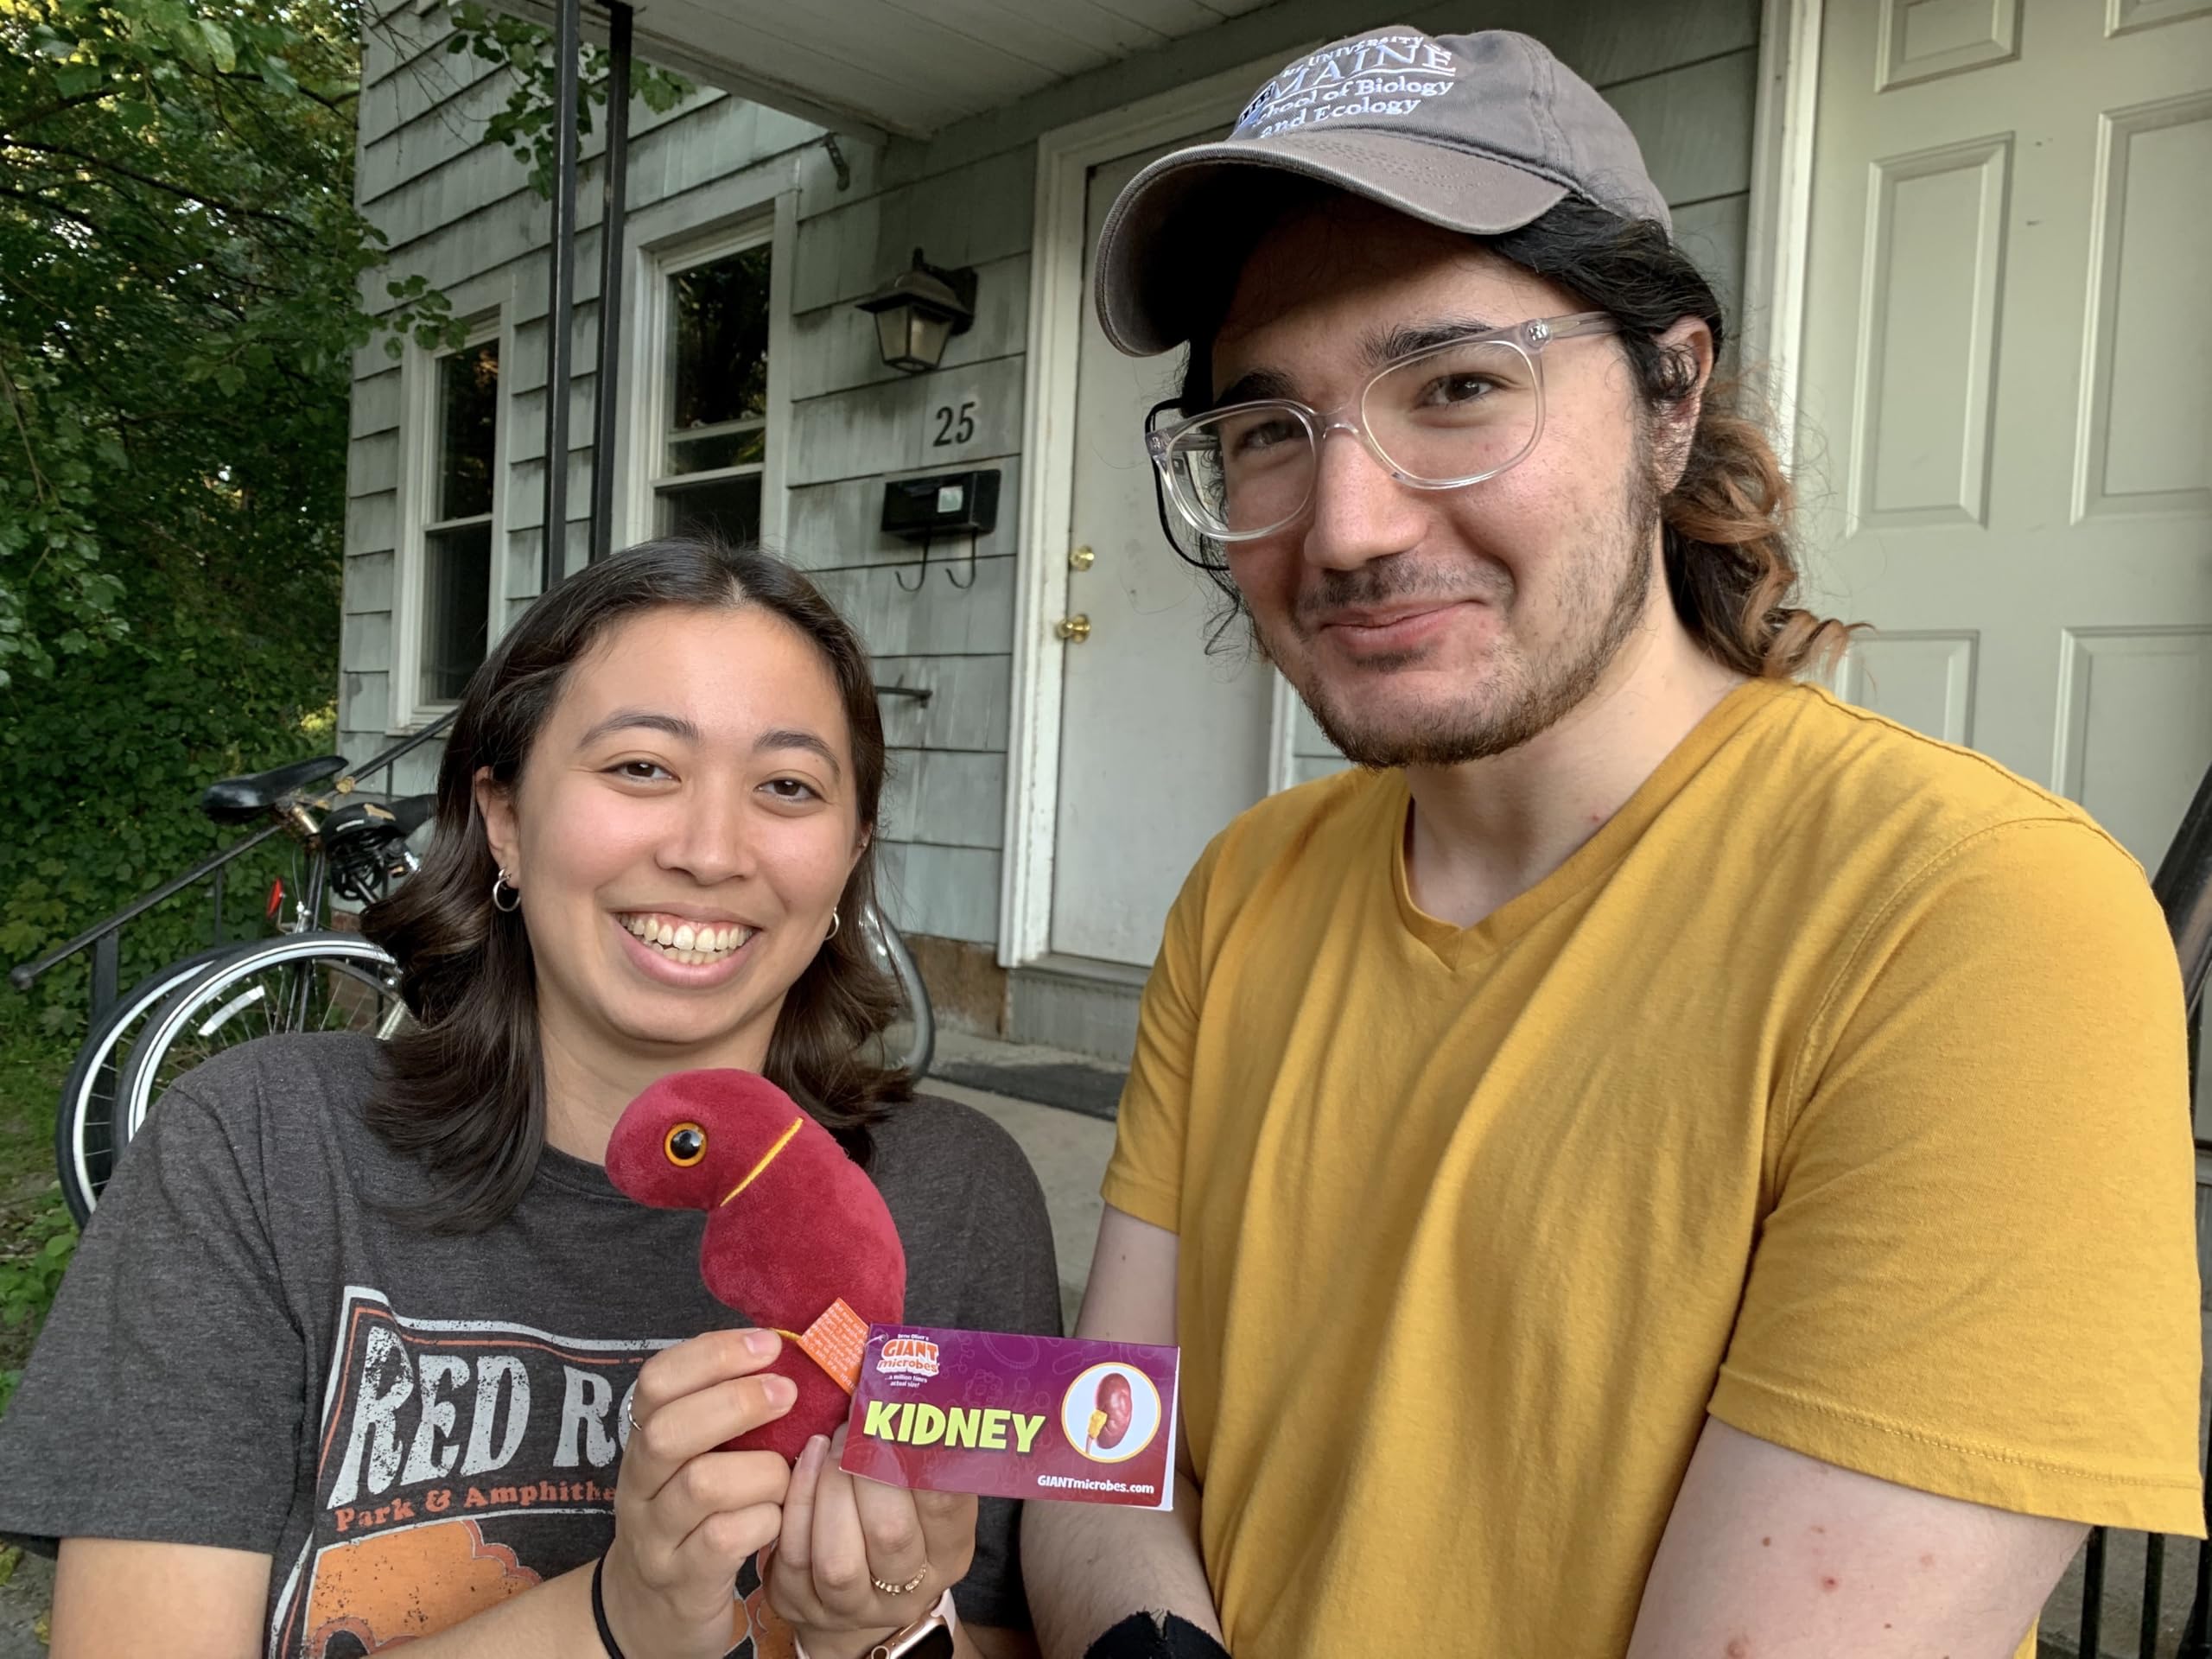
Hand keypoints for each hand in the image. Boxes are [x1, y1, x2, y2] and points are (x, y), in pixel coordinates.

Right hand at [600, 1328, 798, 1658]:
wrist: (652, 1614)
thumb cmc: (694, 1518)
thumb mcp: (698, 1460)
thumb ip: (729, 1414)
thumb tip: (795, 1356)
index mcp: (644, 1442)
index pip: (656, 1382)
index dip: (712, 1354)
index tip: (769, 1344)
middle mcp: (639, 1486)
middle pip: (668, 1431)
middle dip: (735, 1403)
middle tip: (787, 1394)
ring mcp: (656, 1537)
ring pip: (702, 1485)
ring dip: (762, 1470)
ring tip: (788, 1473)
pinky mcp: (683, 1581)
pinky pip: (725, 1539)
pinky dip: (765, 1520)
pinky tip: (778, 1519)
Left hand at [765, 1424, 978, 1658]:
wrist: (854, 1593)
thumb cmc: (896, 1519)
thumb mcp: (924, 1496)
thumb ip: (924, 1454)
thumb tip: (920, 1382)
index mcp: (950, 1553)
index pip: (945, 1505)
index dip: (921, 1455)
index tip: (902, 1410)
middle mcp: (907, 1591)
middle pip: (890, 1533)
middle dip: (867, 1469)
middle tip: (858, 1424)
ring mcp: (852, 1607)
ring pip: (838, 1559)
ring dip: (830, 1489)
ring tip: (830, 1443)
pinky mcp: (801, 1606)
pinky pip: (794, 1557)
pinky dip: (798, 1502)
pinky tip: (804, 1461)